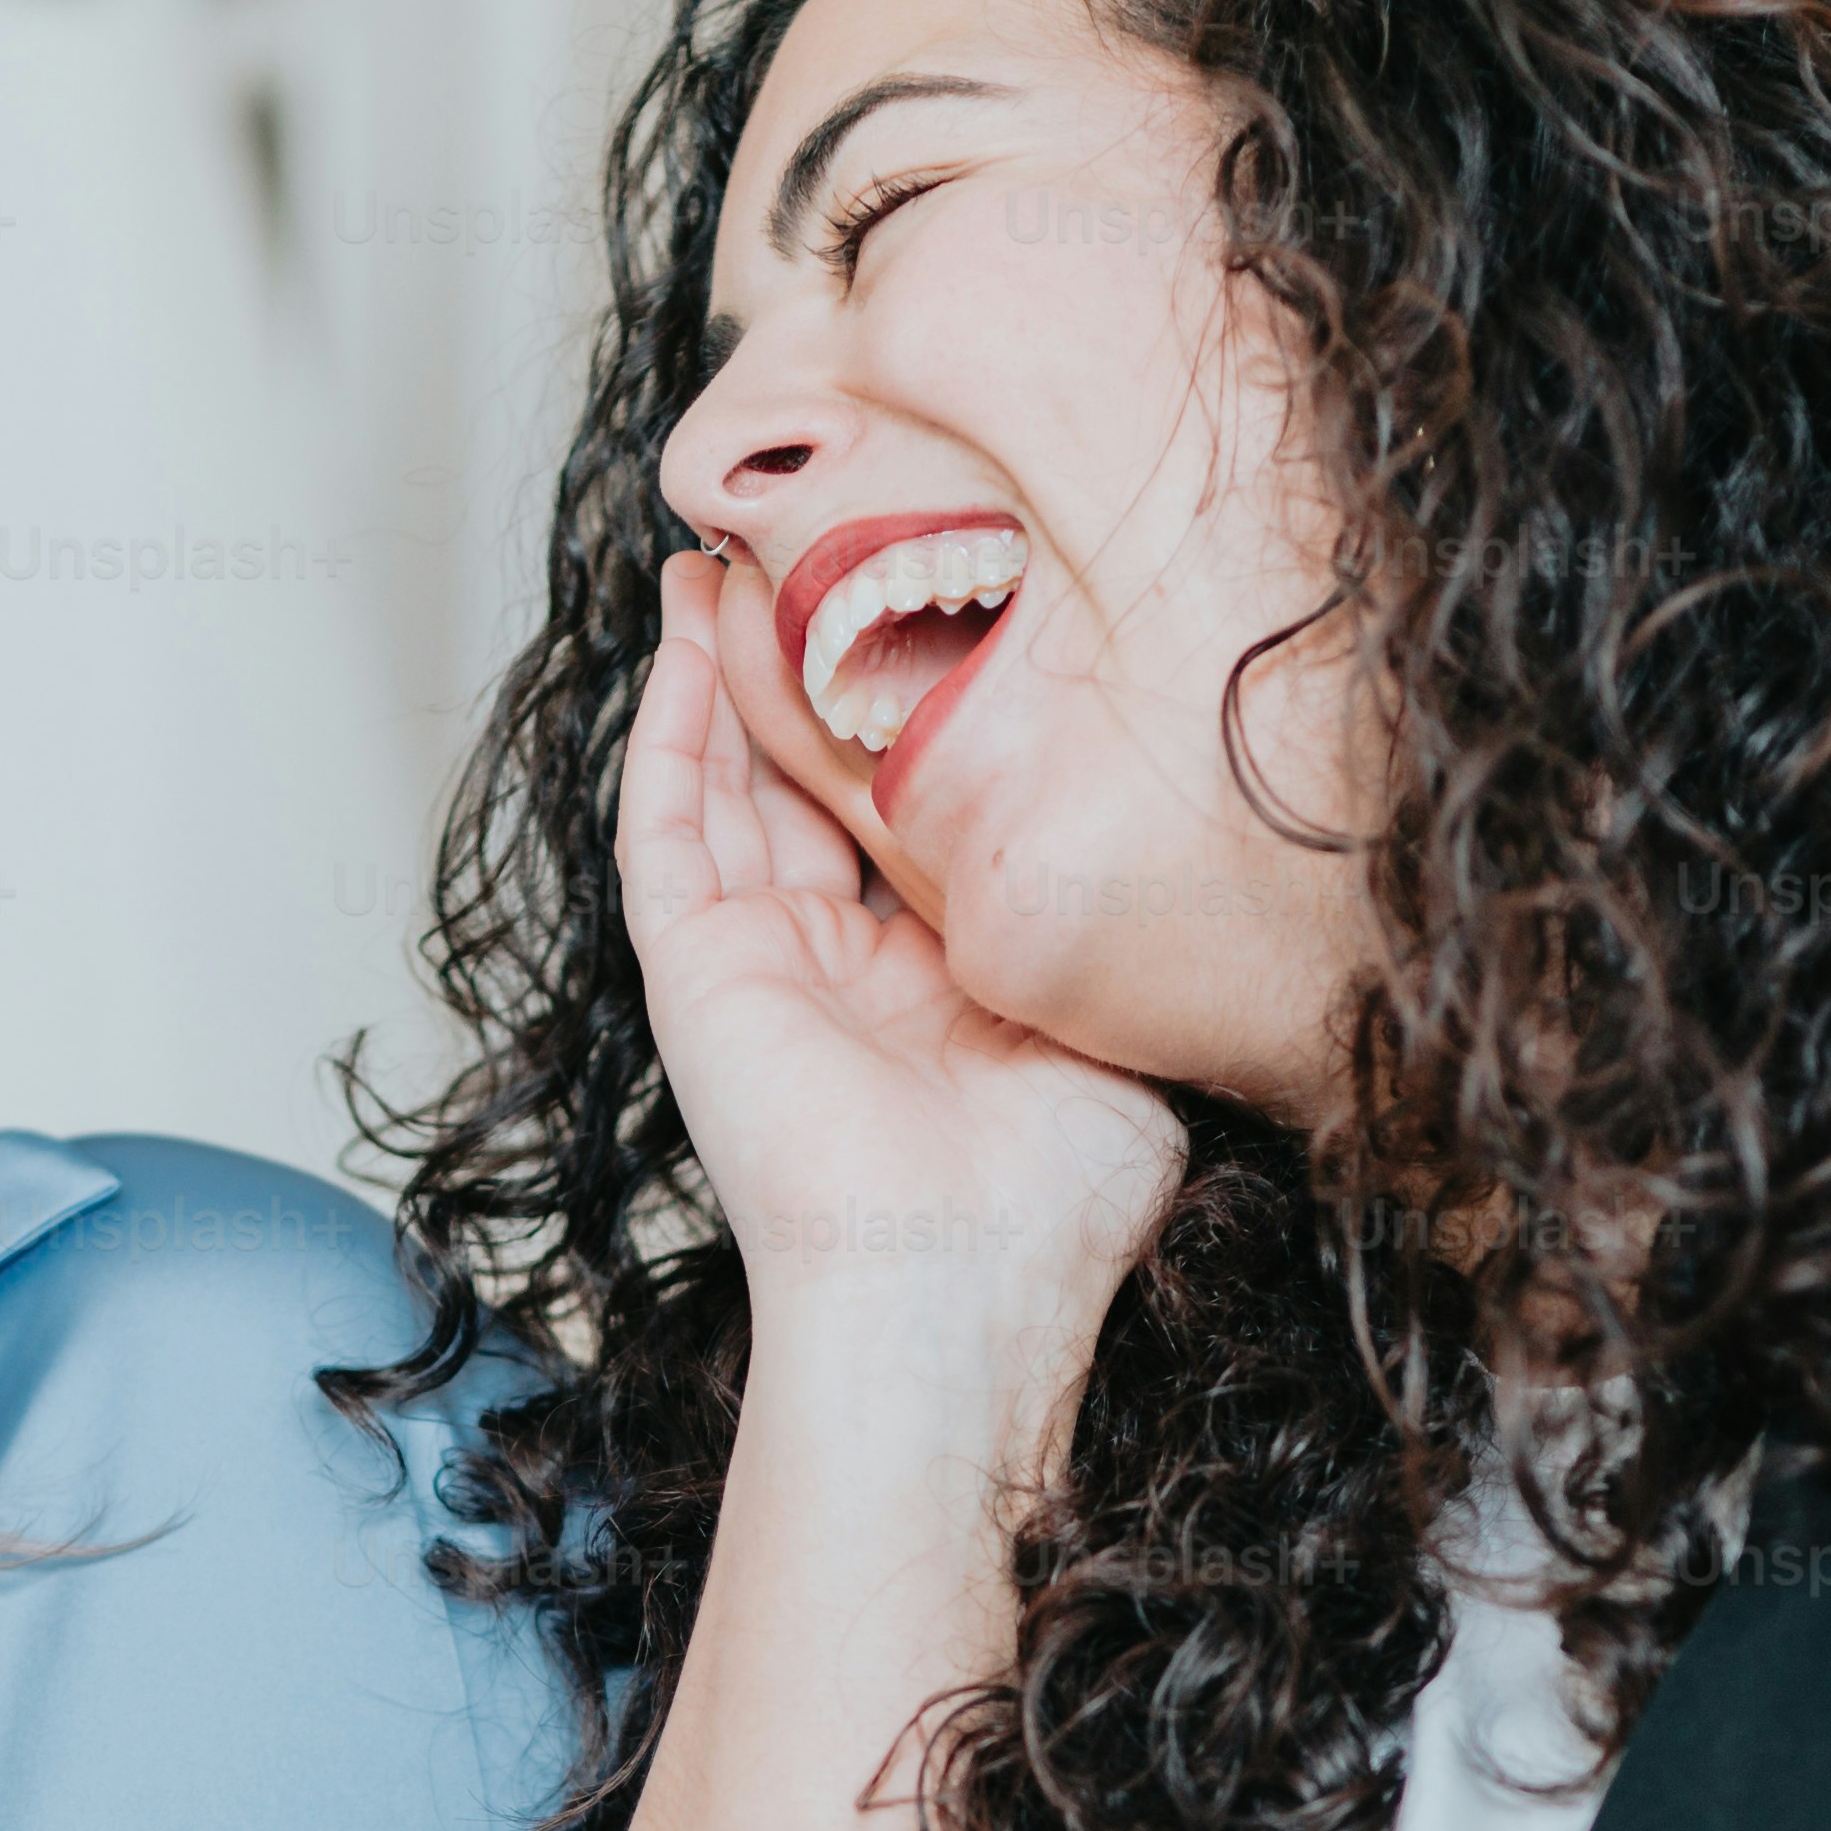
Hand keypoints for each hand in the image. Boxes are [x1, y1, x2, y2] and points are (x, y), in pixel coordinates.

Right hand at [620, 547, 1181, 1466]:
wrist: (961, 1285)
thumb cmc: (1055, 1204)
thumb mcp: (1118, 1030)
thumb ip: (1105, 932)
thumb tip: (1166, 827)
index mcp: (948, 980)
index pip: (920, 812)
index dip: (922, 709)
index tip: (945, 603)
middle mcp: (850, 964)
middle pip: (810, 777)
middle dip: (806, 664)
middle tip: (814, 545)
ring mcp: (767, 963)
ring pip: (726, 783)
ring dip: (718, 671)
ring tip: (724, 556)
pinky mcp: (701, 971)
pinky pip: (665, 830)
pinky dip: (666, 734)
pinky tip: (683, 643)